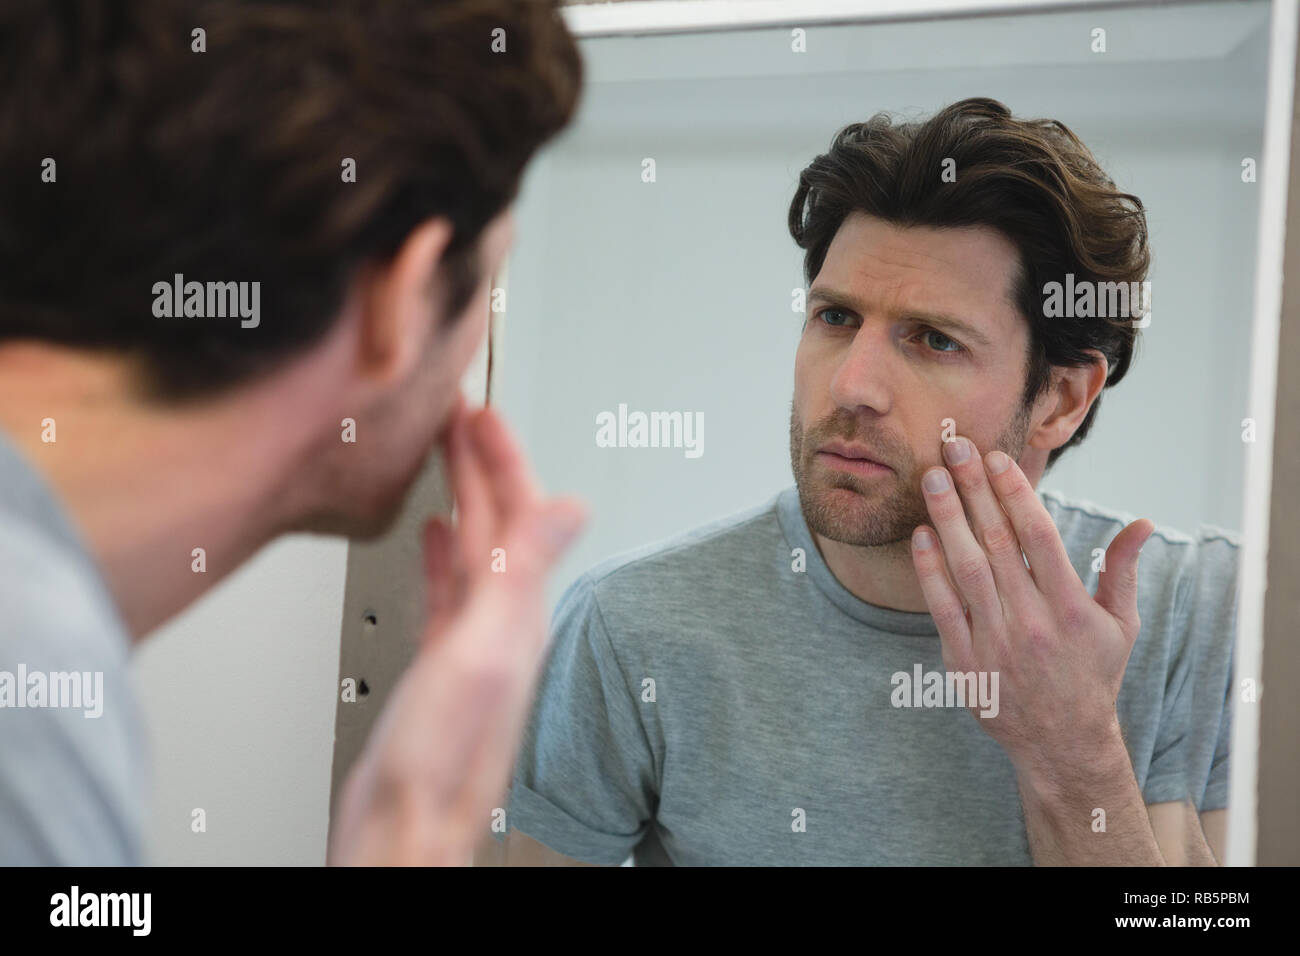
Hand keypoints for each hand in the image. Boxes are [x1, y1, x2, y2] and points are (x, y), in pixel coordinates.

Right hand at [328, 399, 585, 865]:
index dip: (502, 457)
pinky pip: (449, 589)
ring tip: (446, 454)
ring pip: (473, 549)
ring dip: (462, 499)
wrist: (405, 827)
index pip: (519, 515)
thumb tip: (573, 506)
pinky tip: (433, 535)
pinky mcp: (442, 664)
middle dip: (482, 464)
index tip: (482, 411)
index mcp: (517, 615)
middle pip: (497, 524)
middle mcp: (503, 624)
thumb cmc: (440, 758)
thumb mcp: (483, 650)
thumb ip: (523, 576)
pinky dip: (442, 553)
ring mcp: (472, 643)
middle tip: (461, 412)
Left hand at [909, 435, 1152, 776]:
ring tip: (932, 477)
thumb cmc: (1092, 675)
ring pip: (966, 570)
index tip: (996, 458)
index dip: (1016, 493)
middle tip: (953, 447)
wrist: (1062, 743)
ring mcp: (995, 643)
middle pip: (998, 543)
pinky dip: (928, 571)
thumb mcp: (1120, 625)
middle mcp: (1032, 622)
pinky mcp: (964, 662)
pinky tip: (920, 534)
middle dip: (974, 490)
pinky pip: (941, 609)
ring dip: (947, 520)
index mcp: (1071, 608)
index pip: (1039, 537)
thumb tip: (1142, 524)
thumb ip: (1123, 570)